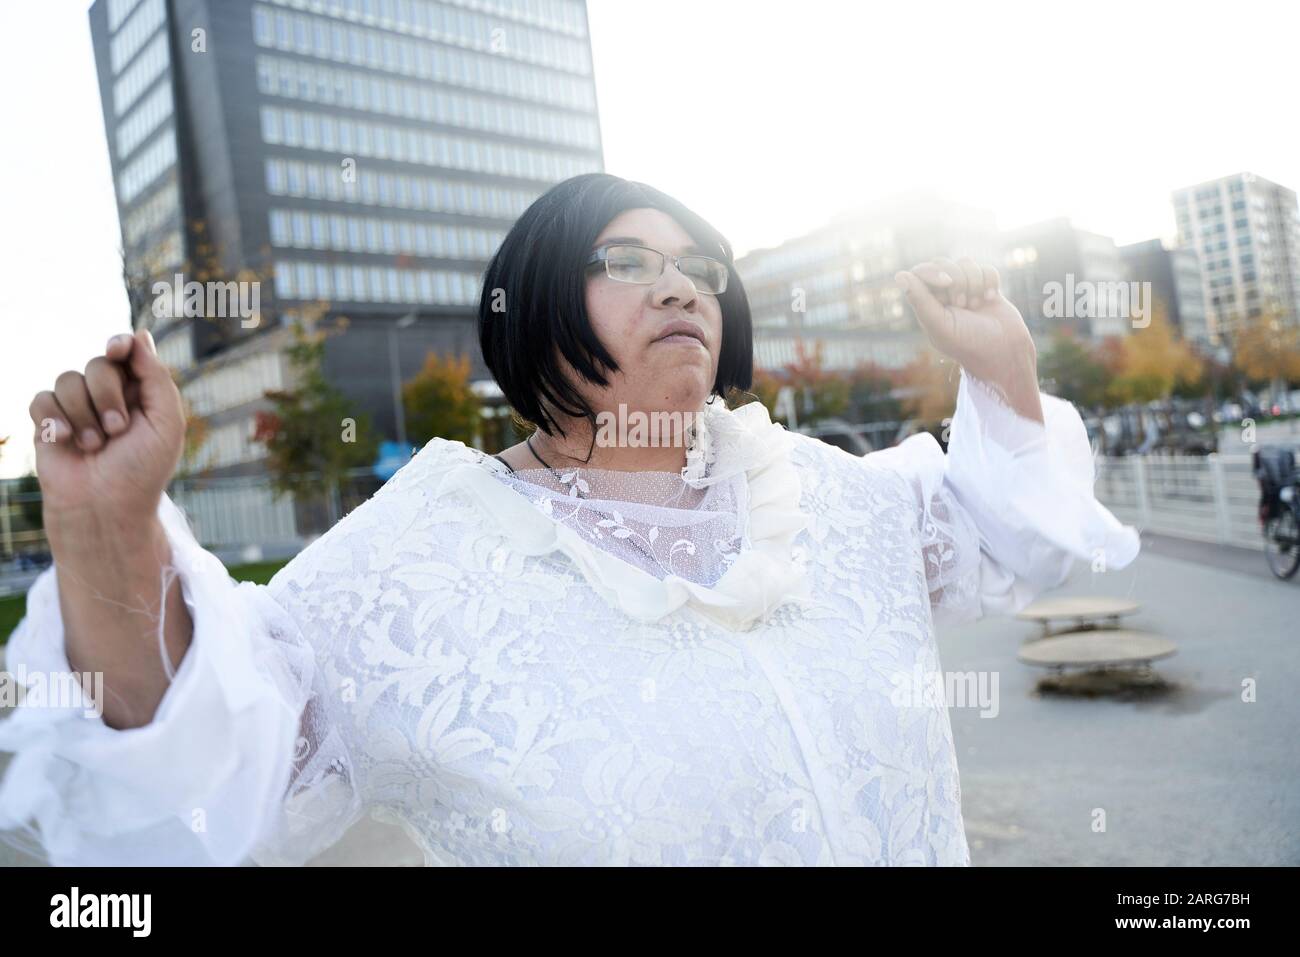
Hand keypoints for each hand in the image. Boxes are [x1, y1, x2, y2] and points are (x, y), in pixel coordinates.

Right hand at [29, 328, 186, 538]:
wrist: (105, 508)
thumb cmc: (142, 470)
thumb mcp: (165, 422)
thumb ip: (155, 376)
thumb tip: (139, 334)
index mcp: (140, 394)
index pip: (126, 352)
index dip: (120, 345)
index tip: (117, 349)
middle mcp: (108, 396)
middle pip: (98, 365)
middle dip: (107, 396)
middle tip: (118, 431)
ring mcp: (77, 408)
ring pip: (67, 379)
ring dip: (83, 415)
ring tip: (95, 447)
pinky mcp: (48, 423)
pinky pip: (41, 399)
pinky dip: (54, 420)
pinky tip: (66, 442)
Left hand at [895, 257, 1042, 421]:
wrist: (1003, 351)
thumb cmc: (967, 343)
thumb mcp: (940, 325)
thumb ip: (920, 300)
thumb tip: (900, 274)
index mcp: (927, 303)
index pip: (920, 272)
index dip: (933, 271)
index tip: (947, 282)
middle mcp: (944, 295)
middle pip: (943, 264)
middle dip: (957, 280)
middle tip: (963, 304)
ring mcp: (965, 289)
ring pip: (965, 263)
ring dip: (974, 282)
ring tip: (976, 306)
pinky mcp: (985, 287)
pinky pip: (985, 268)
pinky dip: (990, 281)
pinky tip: (990, 299)